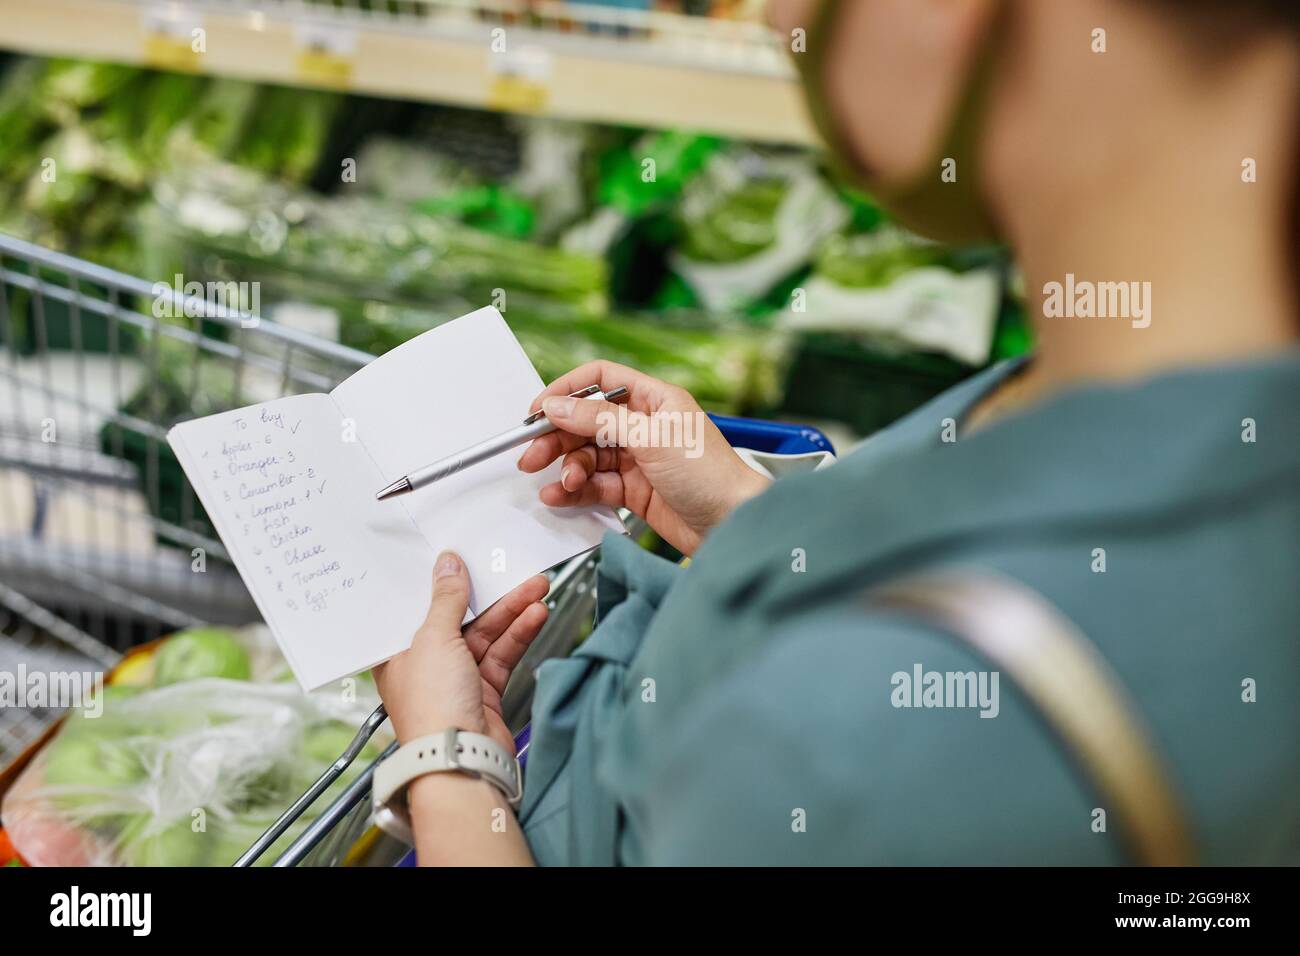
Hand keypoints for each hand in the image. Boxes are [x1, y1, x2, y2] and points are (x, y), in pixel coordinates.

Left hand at [372, 552, 548, 752]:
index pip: (419, 608)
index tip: (462, 559)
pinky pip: (502, 654)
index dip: (441, 583)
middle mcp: (425, 663)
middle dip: (491, 596)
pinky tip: (535, 616)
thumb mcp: (434, 639)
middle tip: (515, 572)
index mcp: (397, 651)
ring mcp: (456, 678)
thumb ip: (446, 600)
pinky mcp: (483, 691)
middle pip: (460, 618)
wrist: (461, 759)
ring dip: (513, 612)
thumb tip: (448, 564)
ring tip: (538, 588)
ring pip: (487, 635)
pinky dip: (519, 635)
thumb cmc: (431, 706)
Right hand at [517, 361, 769, 554]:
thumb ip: (599, 421)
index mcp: (655, 400)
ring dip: (568, 468)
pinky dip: (575, 491)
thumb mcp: (652, 438)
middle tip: (531, 455)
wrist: (734, 525)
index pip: (600, 381)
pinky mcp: (635, 492)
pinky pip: (595, 485)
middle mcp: (645, 426)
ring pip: (588, 457)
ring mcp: (639, 460)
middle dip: (557, 438)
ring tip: (562, 483)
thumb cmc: (712, 474)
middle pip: (586, 422)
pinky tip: (561, 496)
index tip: (538, 410)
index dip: (566, 391)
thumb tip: (558, 406)